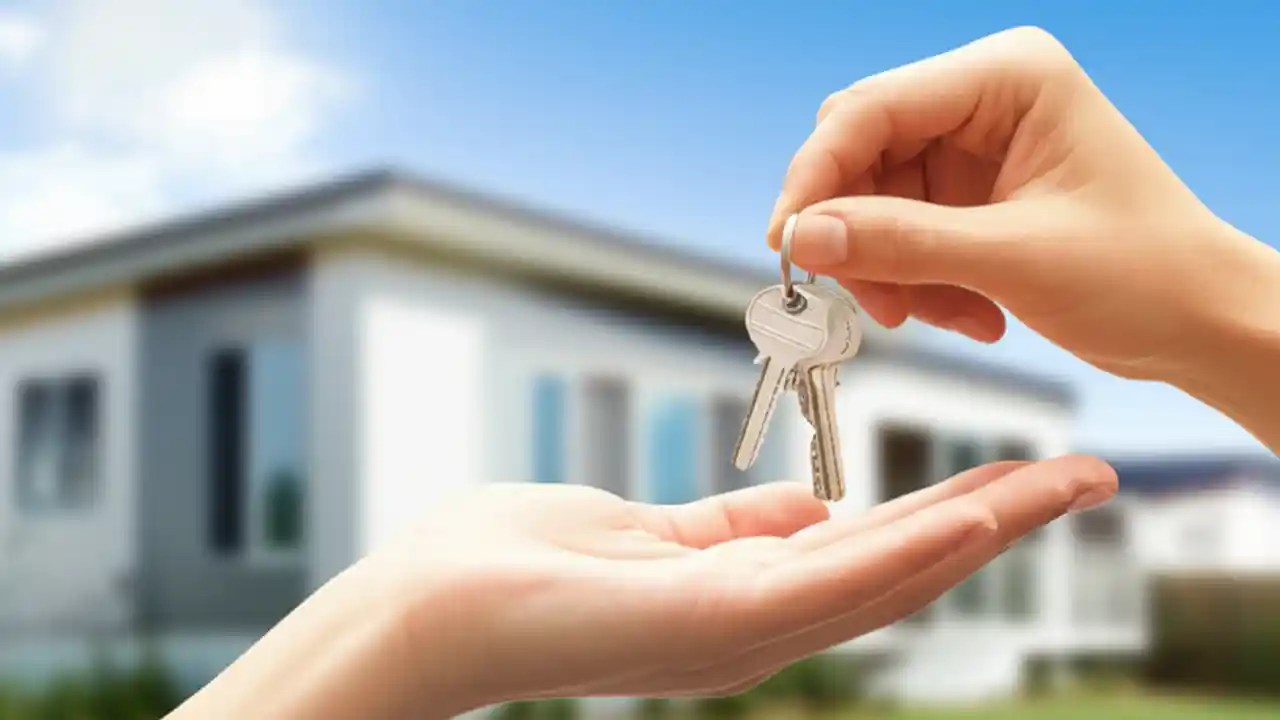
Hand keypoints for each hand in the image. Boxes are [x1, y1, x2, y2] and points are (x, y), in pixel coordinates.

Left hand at [364, 456, 1111, 714]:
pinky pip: (820, 584)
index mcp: (745, 596)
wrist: (429, 607)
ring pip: (879, 579)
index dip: (954, 519)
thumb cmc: (524, 565)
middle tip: (1088, 477)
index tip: (1025, 477)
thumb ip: (738, 529)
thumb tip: (814, 511)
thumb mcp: (651, 532)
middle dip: (995, 523)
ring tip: (1053, 487)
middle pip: (897, 570)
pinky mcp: (701, 621)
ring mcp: (732, 632)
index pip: (871, 555)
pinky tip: (965, 516)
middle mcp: (755, 626)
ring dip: (973, 532)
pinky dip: (901, 551)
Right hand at [769, 27, 1279, 386]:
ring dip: (892, 272)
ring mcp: (971, 150)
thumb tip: (804, 238)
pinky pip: (899, 236)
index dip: (817, 175)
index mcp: (1008, 77)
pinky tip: (971, 313)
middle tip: (870, 298)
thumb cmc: (1148, 273)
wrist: (1200, 323)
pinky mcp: (966, 198)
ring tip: (948, 315)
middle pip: (860, 154)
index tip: (787, 241)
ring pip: (871, 204)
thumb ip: (902, 244)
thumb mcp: (1015, 259)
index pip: (872, 109)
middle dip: (858, 233)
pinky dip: (917, 284)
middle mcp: (982, 101)